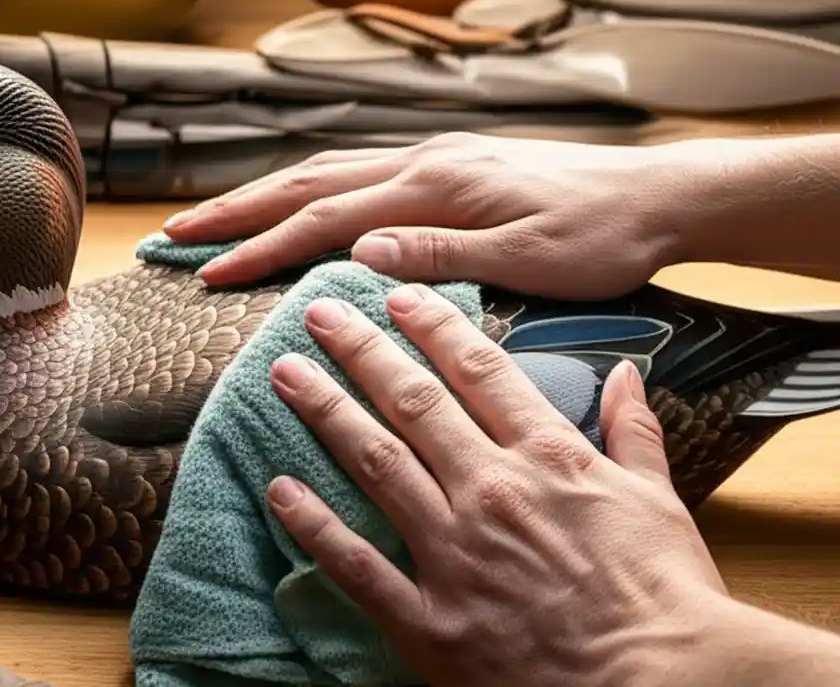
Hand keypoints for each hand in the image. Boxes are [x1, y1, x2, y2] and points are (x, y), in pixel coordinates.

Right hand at [164, 133, 714, 298]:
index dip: (260, 246)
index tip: (205, 271)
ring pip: (327, 170)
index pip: (325, 219)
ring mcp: (434, 160)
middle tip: (175, 234)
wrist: (655, 198)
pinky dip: (308, 188)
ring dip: (264, 194)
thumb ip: (443, 253)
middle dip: (237, 210)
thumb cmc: (600, 236)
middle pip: (307, 182)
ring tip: (214, 217)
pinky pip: (357, 173)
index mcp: (437, 187)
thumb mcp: (529, 257)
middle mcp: (425, 163)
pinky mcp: (447, 168)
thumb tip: (362, 252)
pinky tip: (295, 203)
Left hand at [264, 284, 730, 685]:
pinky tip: (279, 489)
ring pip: (376, 463)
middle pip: (413, 404)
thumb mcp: (660, 502)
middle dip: (360, 352)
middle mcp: (491, 491)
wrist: (660, 686)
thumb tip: (625, 372)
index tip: (396, 298)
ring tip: (286, 374)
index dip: (432, 329)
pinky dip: (314, 526)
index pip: (480, 373)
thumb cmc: (665, 598)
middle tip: (319, 317)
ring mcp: (454, 553)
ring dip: (326, 412)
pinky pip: (357, 565)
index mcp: (549, 460)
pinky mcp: (430, 619)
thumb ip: (634, 431)